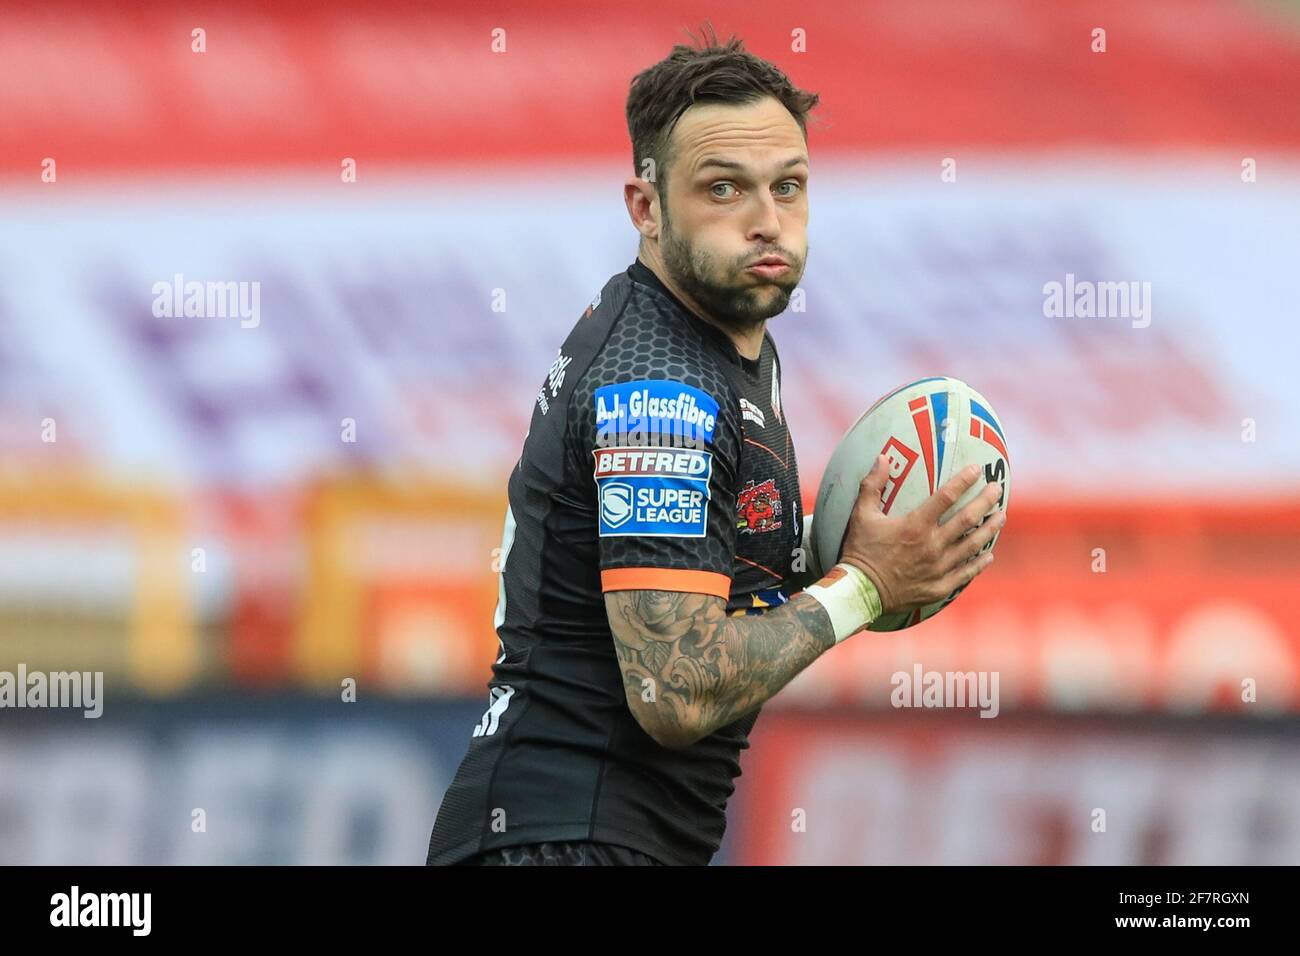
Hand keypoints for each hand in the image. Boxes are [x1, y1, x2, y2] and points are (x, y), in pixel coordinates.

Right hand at [836, 456, 1004, 613]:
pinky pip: (966, 573)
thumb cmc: (860, 551)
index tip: (976, 469)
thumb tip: (882, 457)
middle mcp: (932, 545)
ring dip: (990, 529)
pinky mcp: (940, 586)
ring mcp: (939, 568)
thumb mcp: (861, 515)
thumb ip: (872, 485)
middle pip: (967, 519)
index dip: (964, 480)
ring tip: (1001, 517)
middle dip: (986, 501)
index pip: (946, 497)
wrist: (860, 592)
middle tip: (997, 489)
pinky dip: (979, 563)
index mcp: (915, 525)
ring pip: (973, 545)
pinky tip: (989, 554)